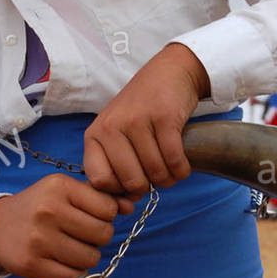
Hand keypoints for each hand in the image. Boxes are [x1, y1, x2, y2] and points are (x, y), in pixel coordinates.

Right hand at [0, 175, 134, 277]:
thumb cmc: (39, 207)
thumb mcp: (64, 192)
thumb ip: (99, 198)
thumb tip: (131, 206)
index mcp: (59, 187)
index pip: (108, 208)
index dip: (106, 216)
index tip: (91, 217)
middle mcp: (49, 210)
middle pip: (103, 234)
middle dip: (98, 238)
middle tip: (81, 235)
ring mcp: (39, 239)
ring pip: (90, 258)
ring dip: (86, 257)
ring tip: (70, 249)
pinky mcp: (32, 264)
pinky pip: (73, 277)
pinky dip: (72, 273)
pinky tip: (60, 262)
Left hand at [83, 43, 210, 197]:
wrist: (169, 72)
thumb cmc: (141, 111)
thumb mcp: (116, 133)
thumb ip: (115, 166)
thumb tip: (126, 205)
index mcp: (95, 135)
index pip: (100, 181)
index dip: (118, 192)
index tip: (132, 187)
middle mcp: (112, 127)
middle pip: (131, 181)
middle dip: (149, 187)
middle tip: (156, 177)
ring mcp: (137, 121)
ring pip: (156, 173)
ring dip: (169, 178)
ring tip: (170, 170)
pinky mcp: (164, 118)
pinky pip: (174, 160)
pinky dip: (182, 170)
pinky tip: (182, 165)